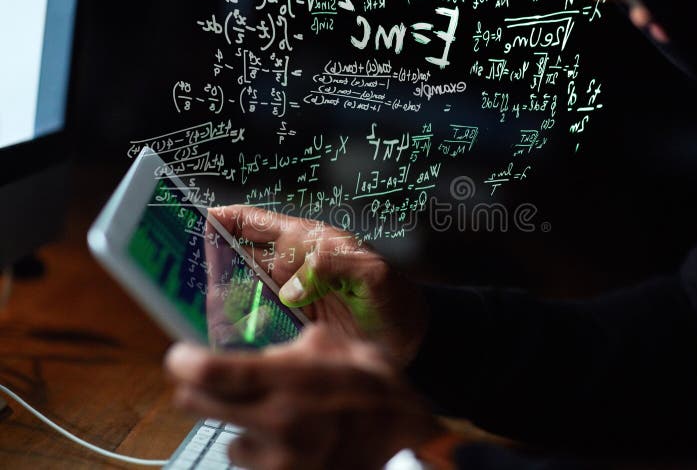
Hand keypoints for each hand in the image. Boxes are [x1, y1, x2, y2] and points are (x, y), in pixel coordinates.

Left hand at [166, 325, 441, 469]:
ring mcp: (279, 461)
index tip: (178, 357)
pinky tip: (289, 444)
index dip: (184, 363)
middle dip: (198, 392)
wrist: (409, 443)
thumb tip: (265, 358)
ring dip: (240, 429)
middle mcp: (276, 423)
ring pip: (230, 442)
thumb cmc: (375, 388)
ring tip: (275, 420)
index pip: (212, 373)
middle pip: (201, 406)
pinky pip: (254, 466)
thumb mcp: (337, 347)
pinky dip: (262, 454)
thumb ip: (293, 349)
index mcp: (288, 381)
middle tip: (205, 384)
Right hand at [208, 205, 427, 365]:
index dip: (229, 218)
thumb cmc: (395, 300)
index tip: (198, 219)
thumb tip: (294, 283)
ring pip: (240, 291)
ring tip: (192, 307)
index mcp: (307, 243)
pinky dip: (234, 328)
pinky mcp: (287, 328)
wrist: (408, 343)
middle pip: (239, 257)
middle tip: (181, 273)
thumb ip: (338, 265)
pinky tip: (219, 339)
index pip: (259, 223)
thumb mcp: (374, 275)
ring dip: (217, 297)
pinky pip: (251, 323)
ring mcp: (286, 298)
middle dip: (210, 261)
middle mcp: (290, 268)